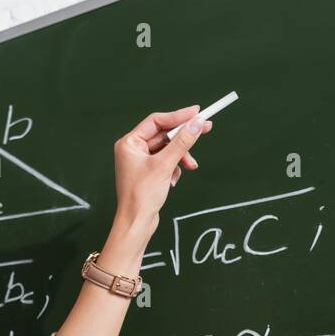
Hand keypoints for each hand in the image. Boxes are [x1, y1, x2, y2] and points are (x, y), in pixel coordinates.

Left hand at [111, 104, 211, 229]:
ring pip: (168, 149)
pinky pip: (167, 162)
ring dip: (181, 157)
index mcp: (129, 143)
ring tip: (190, 166)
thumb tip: (197, 123)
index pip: (156, 121)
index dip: (178, 116)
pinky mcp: (148, 173)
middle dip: (183, 139)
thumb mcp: (165, 165)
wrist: (136, 223)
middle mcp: (132, 150)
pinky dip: (174, 168)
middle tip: (205, 128)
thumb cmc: (141, 196)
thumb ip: (183, 142)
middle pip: (164, 135)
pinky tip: (173, 181)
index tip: (197, 112)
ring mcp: (140, 161)